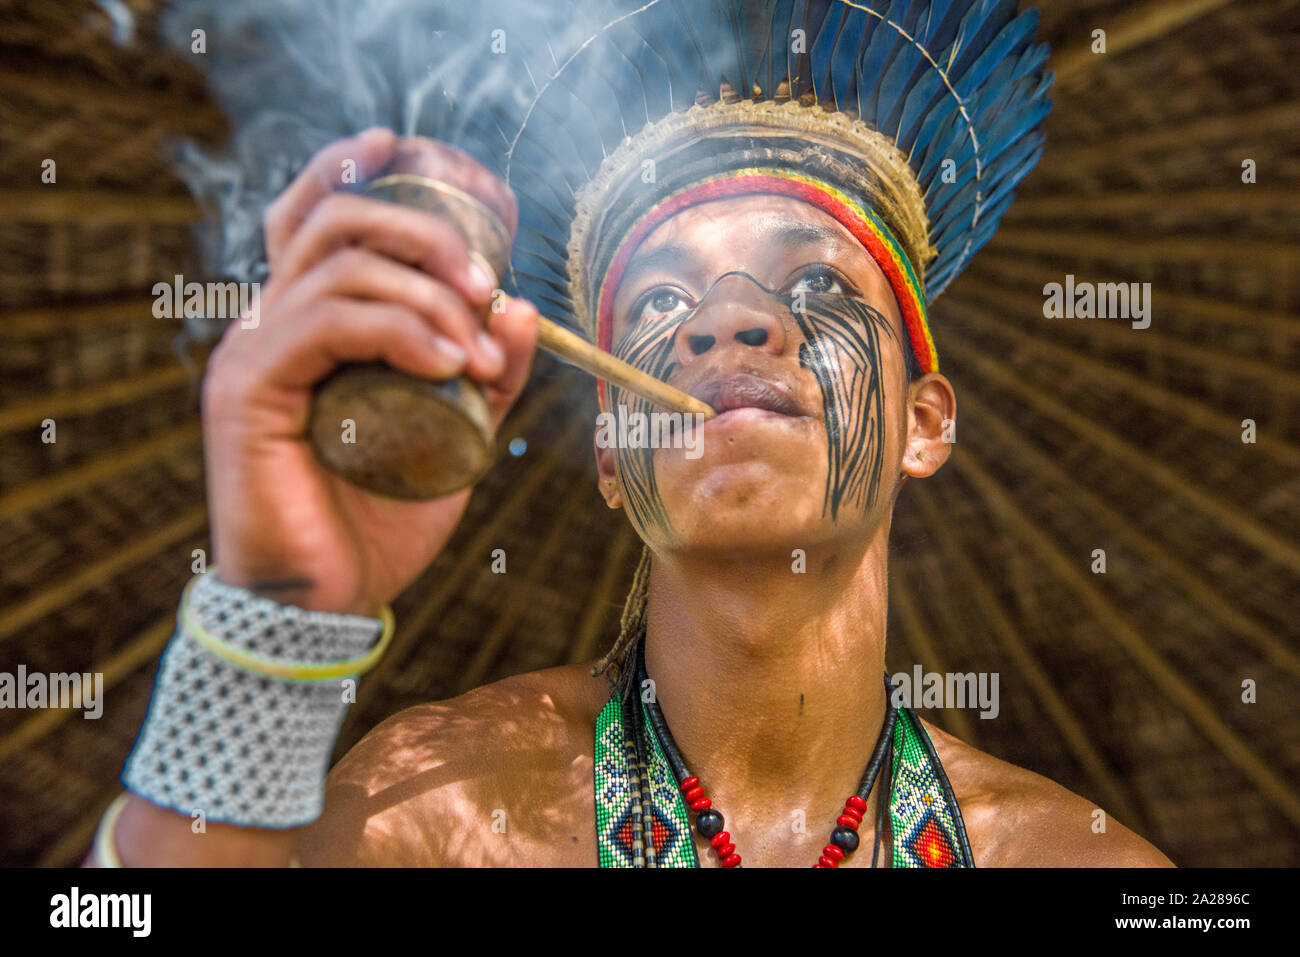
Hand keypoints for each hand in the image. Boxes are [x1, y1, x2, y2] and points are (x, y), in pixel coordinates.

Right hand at [202, 128, 538, 615]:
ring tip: (481, 350)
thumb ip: (483, 373)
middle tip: (488, 285)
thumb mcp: (454, 434)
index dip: (350, 168)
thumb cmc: (382, 519)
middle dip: (424, 232)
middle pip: (332, 219)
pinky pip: (327, 323)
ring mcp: (252, 352)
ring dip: (426, 292)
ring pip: (337, 266)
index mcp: (308, 324)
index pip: (313, 216)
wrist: (327, 603)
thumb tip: (523, 307)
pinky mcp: (249, 391)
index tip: (404, 147)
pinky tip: (449, 362)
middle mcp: (270, 323)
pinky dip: (399, 329)